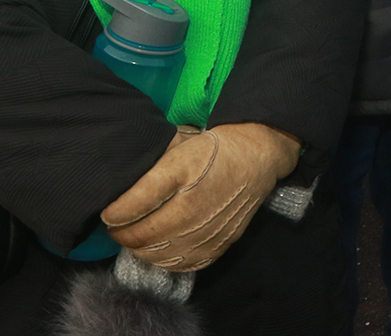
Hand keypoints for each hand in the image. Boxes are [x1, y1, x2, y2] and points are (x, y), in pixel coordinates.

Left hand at [101, 123, 299, 269]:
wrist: (257, 156)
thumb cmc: (213, 151)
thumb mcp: (177, 152)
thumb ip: (144, 181)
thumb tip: (114, 208)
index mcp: (181, 191)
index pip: (130, 217)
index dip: (113, 216)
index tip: (109, 211)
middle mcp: (194, 216)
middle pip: (142, 239)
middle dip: (123, 234)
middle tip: (120, 224)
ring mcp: (207, 235)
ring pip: (158, 256)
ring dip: (141, 248)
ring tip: (139, 234)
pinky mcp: (219, 245)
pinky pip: (181, 264)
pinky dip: (165, 259)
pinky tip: (163, 245)